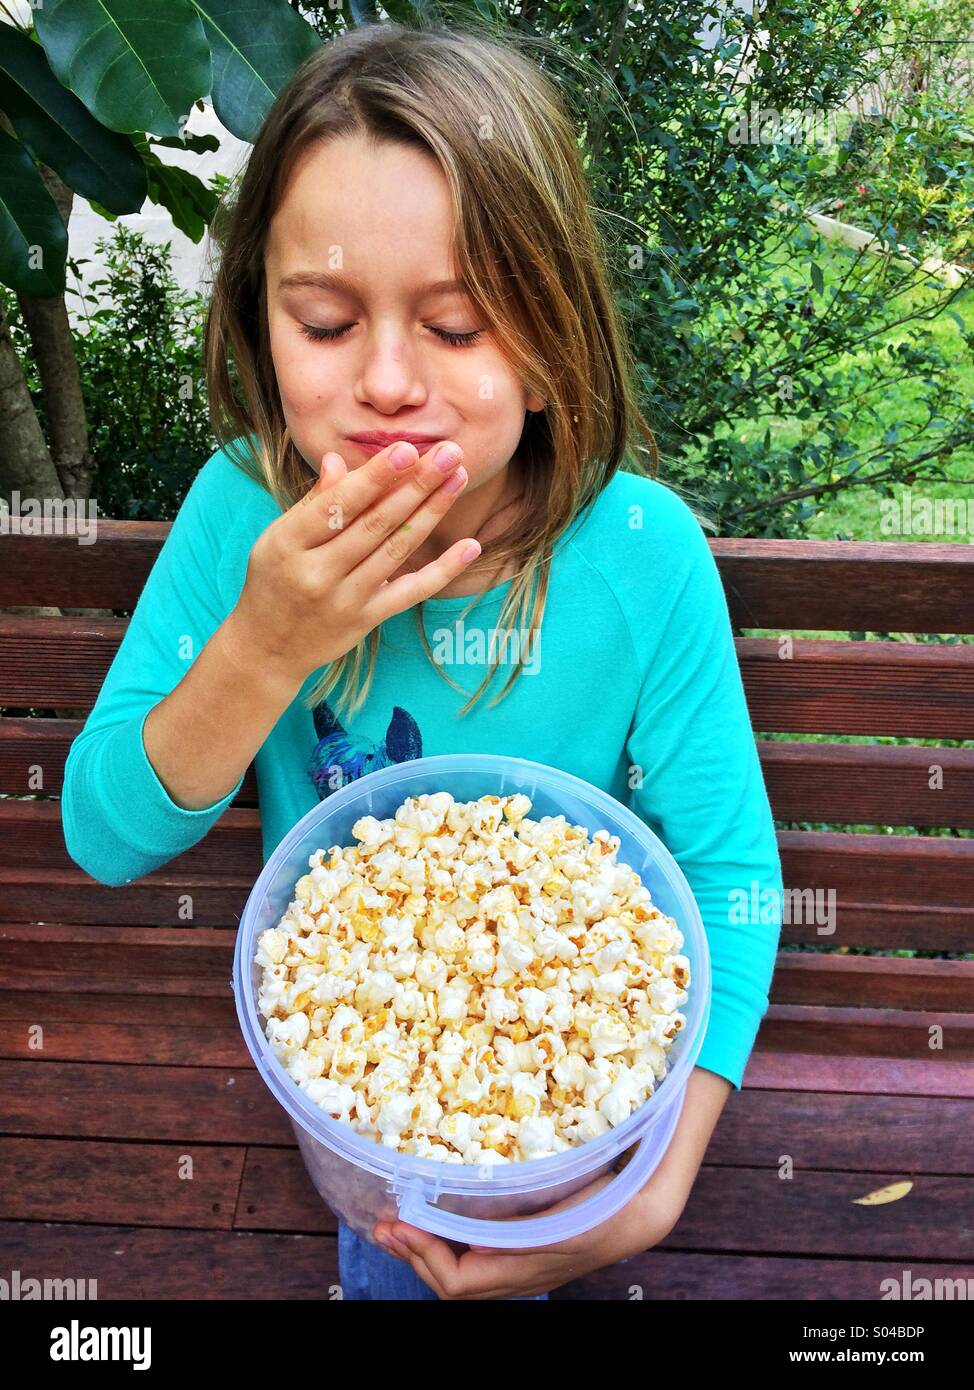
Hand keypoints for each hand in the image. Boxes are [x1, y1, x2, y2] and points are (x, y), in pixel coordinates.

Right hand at [226, 437, 480, 688]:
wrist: (267, 649)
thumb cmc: (272, 581)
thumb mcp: (277, 538)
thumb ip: (312, 503)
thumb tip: (338, 460)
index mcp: (289, 543)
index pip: (340, 504)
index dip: (375, 476)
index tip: (406, 448)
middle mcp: (318, 572)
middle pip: (376, 523)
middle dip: (416, 484)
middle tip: (449, 453)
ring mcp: (345, 599)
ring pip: (397, 549)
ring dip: (432, 511)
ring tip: (457, 478)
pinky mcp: (367, 620)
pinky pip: (412, 591)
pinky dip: (444, 569)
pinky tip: (470, 546)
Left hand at [372, 1151, 685, 1299]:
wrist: (641, 1210)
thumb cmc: (605, 1209)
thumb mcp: (565, 1222)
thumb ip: (522, 1237)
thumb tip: (470, 1244)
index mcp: (521, 1270)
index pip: (456, 1282)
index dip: (422, 1255)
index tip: (398, 1221)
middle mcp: (513, 1274)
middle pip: (448, 1281)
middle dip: (410, 1254)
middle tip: (381, 1223)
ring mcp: (517, 1264)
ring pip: (457, 1271)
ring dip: (422, 1248)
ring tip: (396, 1223)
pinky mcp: (521, 1248)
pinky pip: (471, 1256)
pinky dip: (444, 1239)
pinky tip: (436, 1217)